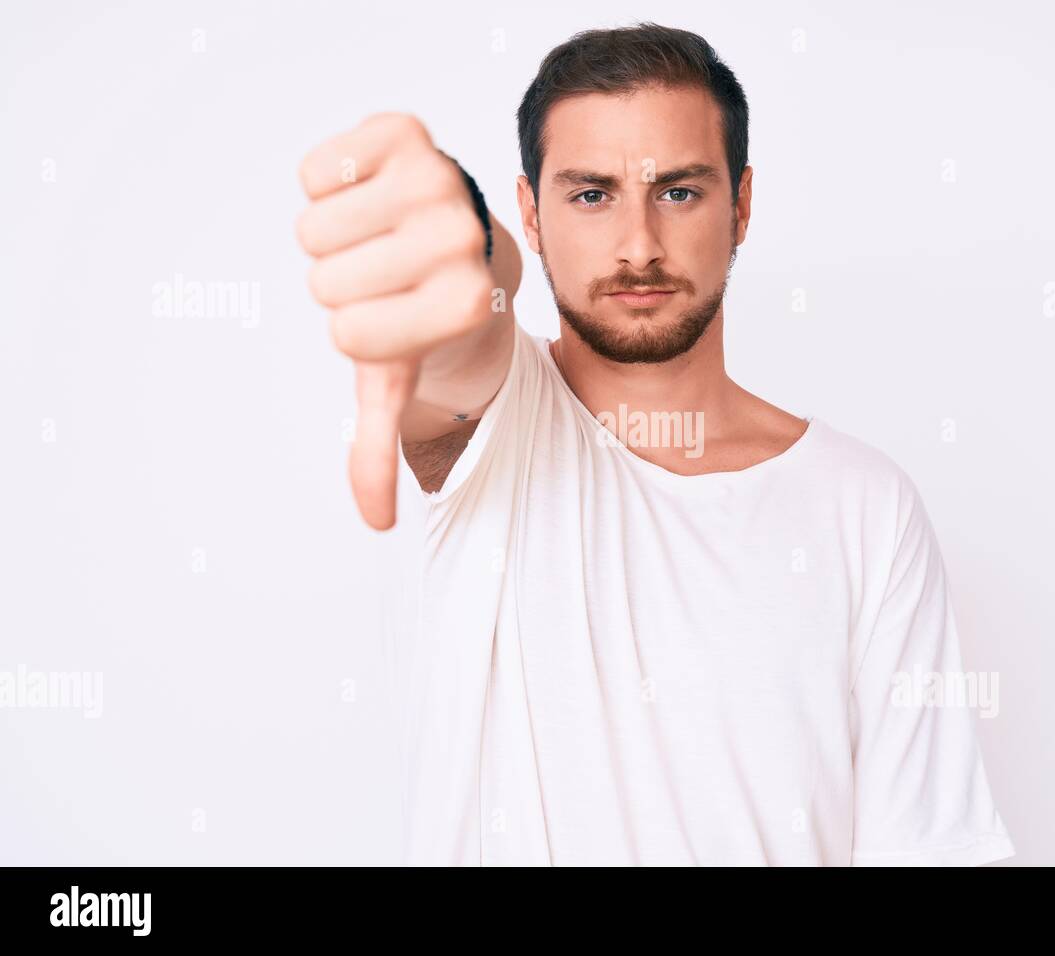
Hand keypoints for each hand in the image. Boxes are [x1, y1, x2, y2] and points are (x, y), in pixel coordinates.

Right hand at [295, 113, 495, 529]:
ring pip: (314, 227)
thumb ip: (381, 446)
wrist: (466, 245)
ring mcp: (439, 177)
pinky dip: (324, 188)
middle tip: (388, 278)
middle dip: (341, 287)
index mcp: (466, 302)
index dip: (356, 334)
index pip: (350, 335)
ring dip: (332, 239)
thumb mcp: (404, 379)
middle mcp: (462, 235)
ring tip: (381, 239)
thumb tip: (377, 523)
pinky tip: (370, 196)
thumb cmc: (425, 315)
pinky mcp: (405, 131)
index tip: (397, 320)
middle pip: (325, 281)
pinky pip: (313, 171)